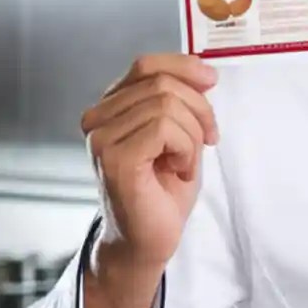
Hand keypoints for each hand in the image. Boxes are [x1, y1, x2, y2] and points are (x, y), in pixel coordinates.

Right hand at [82, 54, 219, 270]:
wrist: (149, 242)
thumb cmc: (163, 191)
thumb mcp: (179, 132)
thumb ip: (181, 99)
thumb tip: (203, 70)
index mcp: (110, 108)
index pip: (146, 65)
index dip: (184, 67)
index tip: (211, 81)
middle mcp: (97, 119)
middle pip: (162, 83)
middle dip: (198, 109)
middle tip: (207, 140)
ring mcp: (101, 139)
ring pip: (167, 105)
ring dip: (192, 136)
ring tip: (185, 164)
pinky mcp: (114, 158)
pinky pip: (165, 128)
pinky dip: (186, 149)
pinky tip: (179, 171)